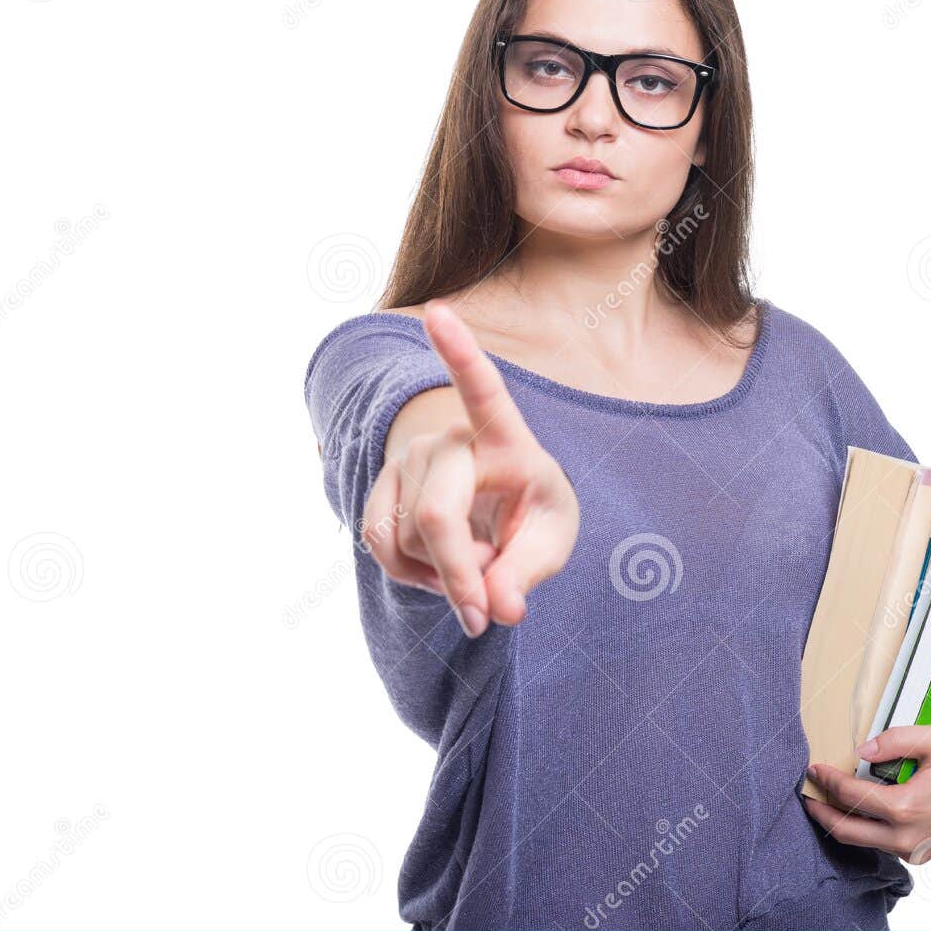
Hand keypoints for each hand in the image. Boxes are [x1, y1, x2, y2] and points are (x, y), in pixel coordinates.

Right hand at [362, 300, 579, 636]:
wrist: (500, 513)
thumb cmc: (534, 515)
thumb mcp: (551, 544)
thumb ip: (527, 574)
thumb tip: (498, 609)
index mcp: (506, 438)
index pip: (484, 391)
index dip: (460, 353)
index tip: (437, 312)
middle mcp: (451, 440)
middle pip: (435, 513)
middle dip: (457, 574)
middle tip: (482, 618)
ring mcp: (410, 461)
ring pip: (405, 537)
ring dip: (441, 575)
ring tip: (475, 566)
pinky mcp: (380, 488)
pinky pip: (379, 545)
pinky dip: (412, 574)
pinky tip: (440, 570)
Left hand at [801, 723, 930, 862]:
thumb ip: (896, 740)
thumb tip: (862, 750)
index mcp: (907, 808)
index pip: (852, 797)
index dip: (828, 782)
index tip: (813, 769)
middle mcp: (907, 838)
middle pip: (847, 831)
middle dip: (822, 813)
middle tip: (806, 795)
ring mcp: (915, 851)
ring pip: (865, 842)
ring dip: (844, 823)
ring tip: (830, 801)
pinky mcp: (922, 855)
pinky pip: (885, 845)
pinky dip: (868, 830)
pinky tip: (864, 811)